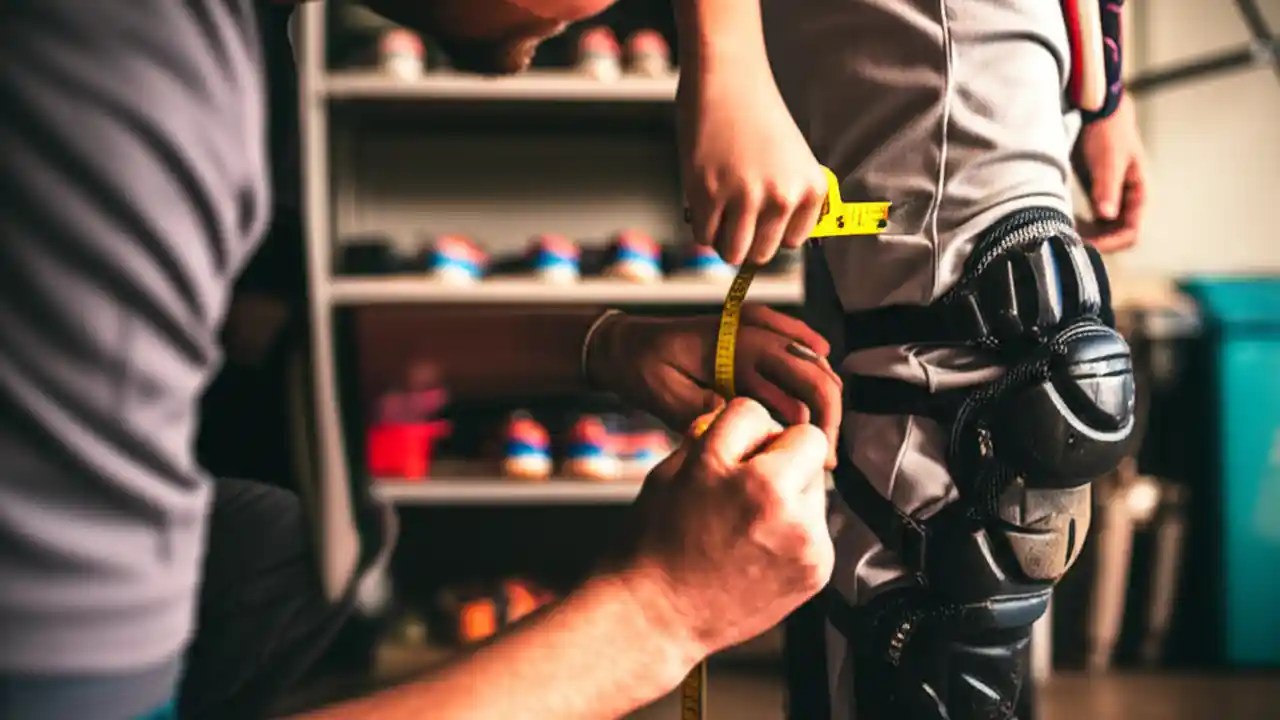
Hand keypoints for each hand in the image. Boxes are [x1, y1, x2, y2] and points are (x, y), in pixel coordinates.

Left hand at [586, 307, 842, 467]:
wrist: (627, 344)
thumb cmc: (644, 369)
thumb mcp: (667, 396)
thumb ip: (707, 410)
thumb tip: (760, 427)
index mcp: (738, 343)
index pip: (803, 378)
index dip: (817, 423)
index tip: (817, 462)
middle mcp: (756, 330)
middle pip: (817, 373)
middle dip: (826, 419)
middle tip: (823, 460)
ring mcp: (759, 328)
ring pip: (813, 364)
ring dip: (821, 404)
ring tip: (814, 446)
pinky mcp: (756, 335)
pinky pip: (798, 350)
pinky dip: (811, 378)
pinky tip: (808, 415)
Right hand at [620, 399, 833, 657]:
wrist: (656, 618)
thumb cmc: (650, 550)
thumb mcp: (666, 475)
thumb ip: (707, 441)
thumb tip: (737, 424)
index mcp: (721, 466)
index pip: (755, 412)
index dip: (742, 429)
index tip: (734, 450)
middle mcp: (768, 496)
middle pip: (809, 441)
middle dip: (784, 453)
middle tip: (755, 479)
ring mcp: (799, 535)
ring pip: (817, 485)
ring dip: (793, 493)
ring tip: (752, 523)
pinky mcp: (816, 566)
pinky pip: (818, 527)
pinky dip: (797, 532)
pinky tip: (761, 550)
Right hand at [677, 57, 826, 265]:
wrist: (728, 79)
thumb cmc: (756, 115)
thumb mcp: (790, 161)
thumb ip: (786, 200)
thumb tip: (763, 243)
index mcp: (811, 189)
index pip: (792, 242)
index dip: (771, 231)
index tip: (759, 216)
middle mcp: (783, 197)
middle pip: (762, 253)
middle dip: (745, 241)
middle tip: (732, 217)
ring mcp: (746, 199)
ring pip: (733, 253)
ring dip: (722, 240)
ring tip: (718, 214)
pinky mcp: (710, 195)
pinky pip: (704, 237)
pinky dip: (701, 226)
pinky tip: (703, 202)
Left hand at [1073, 94, 1146, 252]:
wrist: (1098, 110)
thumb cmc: (1108, 132)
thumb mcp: (1108, 159)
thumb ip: (1107, 187)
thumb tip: (1107, 215)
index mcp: (1138, 194)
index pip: (1130, 233)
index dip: (1110, 244)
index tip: (1085, 245)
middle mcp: (1126, 201)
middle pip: (1115, 236)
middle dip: (1095, 242)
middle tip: (1068, 241)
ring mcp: (1111, 199)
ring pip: (1102, 230)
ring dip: (1085, 236)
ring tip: (1063, 232)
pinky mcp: (1096, 194)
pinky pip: (1091, 220)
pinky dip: (1079, 225)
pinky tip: (1063, 221)